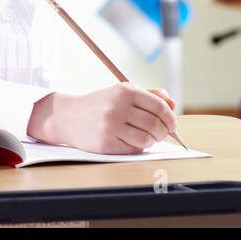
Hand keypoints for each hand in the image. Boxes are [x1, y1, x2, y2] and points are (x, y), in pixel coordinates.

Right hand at [32, 82, 177, 153]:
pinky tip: (129, 141)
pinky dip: (136, 147)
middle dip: (162, 133)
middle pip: (155, 125)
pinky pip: (133, 149)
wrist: (68, 116)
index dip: (170, 119)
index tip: (172, 125)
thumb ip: (149, 95)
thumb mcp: (121, 93)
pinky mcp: (106, 142)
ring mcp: (110, 125)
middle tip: (159, 134)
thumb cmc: (100, 104)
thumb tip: (172, 103)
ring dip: (150, 141)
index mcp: (124, 91)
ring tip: (144, 138)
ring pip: (146, 139)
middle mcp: (117, 106)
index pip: (159, 107)